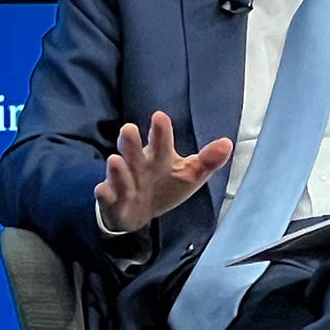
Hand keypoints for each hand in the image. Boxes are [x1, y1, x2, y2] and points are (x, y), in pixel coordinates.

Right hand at [94, 111, 232, 231]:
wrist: (138, 212)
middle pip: (134, 152)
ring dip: (118, 168)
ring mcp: (125, 182)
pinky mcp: (114, 200)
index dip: (160, 131)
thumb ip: (207, 160)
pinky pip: (107, 196)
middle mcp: (139, 165)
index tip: (160, 117)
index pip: (161, 141)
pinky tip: (102, 189)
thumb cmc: (165, 186)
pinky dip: (105, 193)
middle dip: (131, 142)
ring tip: (115, 159)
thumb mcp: (190, 174)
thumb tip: (227, 144)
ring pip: (120, 173)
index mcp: (159, 156)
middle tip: (128, 129)